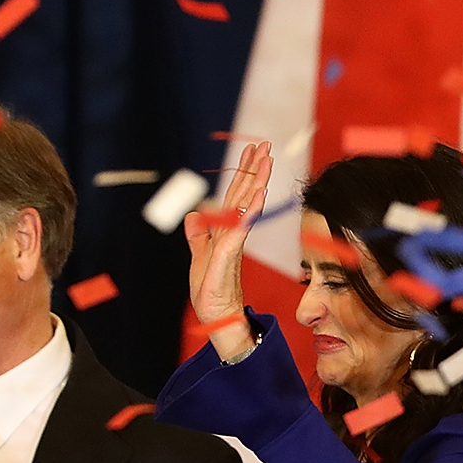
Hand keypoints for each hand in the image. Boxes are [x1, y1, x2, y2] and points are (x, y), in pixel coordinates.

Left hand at [185, 141, 271, 359]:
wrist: (216, 318)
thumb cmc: (211, 292)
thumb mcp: (198, 257)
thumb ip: (198, 235)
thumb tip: (194, 214)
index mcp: (225, 231)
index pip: (234, 197)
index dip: (243, 174)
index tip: (252, 153)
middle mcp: (232, 233)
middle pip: (243, 194)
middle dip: (254, 169)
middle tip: (266, 145)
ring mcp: (233, 242)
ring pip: (246, 205)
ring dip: (257, 182)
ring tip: (268, 160)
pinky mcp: (230, 253)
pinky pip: (241, 226)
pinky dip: (250, 209)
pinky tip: (259, 193)